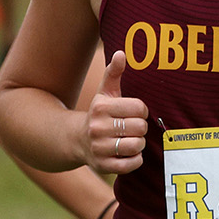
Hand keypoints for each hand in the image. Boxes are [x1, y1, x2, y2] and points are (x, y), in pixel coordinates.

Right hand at [83, 50, 149, 173]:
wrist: (76, 140)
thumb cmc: (99, 114)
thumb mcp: (104, 92)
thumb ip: (114, 73)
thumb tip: (121, 53)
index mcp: (101, 107)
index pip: (140, 108)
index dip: (142, 111)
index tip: (133, 113)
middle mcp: (97, 128)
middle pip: (140, 127)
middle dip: (140, 128)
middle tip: (131, 128)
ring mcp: (99, 148)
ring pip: (137, 145)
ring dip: (138, 144)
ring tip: (129, 140)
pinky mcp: (104, 166)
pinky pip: (132, 164)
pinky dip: (135, 159)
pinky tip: (127, 153)